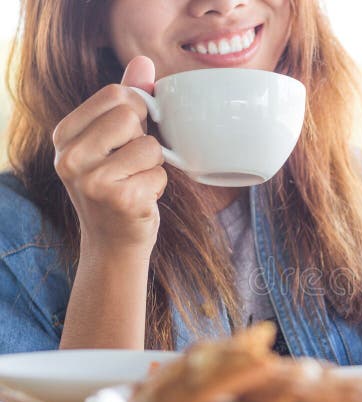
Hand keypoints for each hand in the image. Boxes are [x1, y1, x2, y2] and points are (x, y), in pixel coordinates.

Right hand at [52, 56, 166, 256]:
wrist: (112, 244)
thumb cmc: (117, 185)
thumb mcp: (112, 141)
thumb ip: (126, 100)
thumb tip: (143, 61)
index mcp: (64, 135)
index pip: (115, 94)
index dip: (137, 111)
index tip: (130, 135)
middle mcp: (70, 156)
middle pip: (131, 116)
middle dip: (144, 139)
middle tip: (131, 165)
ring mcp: (92, 180)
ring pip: (150, 146)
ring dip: (153, 166)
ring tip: (135, 182)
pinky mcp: (119, 199)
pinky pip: (160, 174)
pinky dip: (158, 186)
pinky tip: (140, 200)